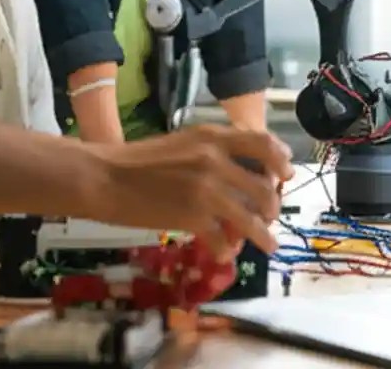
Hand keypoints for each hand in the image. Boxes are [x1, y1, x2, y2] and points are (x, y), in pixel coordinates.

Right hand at [87, 124, 293, 259]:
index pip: (262, 143)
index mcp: (211, 136)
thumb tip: (238, 172)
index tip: (287, 174)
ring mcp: (206, 189)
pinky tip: (224, 253)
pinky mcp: (193, 216)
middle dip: (272, 207)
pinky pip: (225, 238)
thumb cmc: (136, 161)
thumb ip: (211, 151)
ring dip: (263, 234)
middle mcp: (214, 159)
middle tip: (269, 217)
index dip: (281, 160)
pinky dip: (228, 249)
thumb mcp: (181, 143)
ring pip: (252, 217)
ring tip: (268, 245)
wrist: (103, 177)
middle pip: (264, 187)